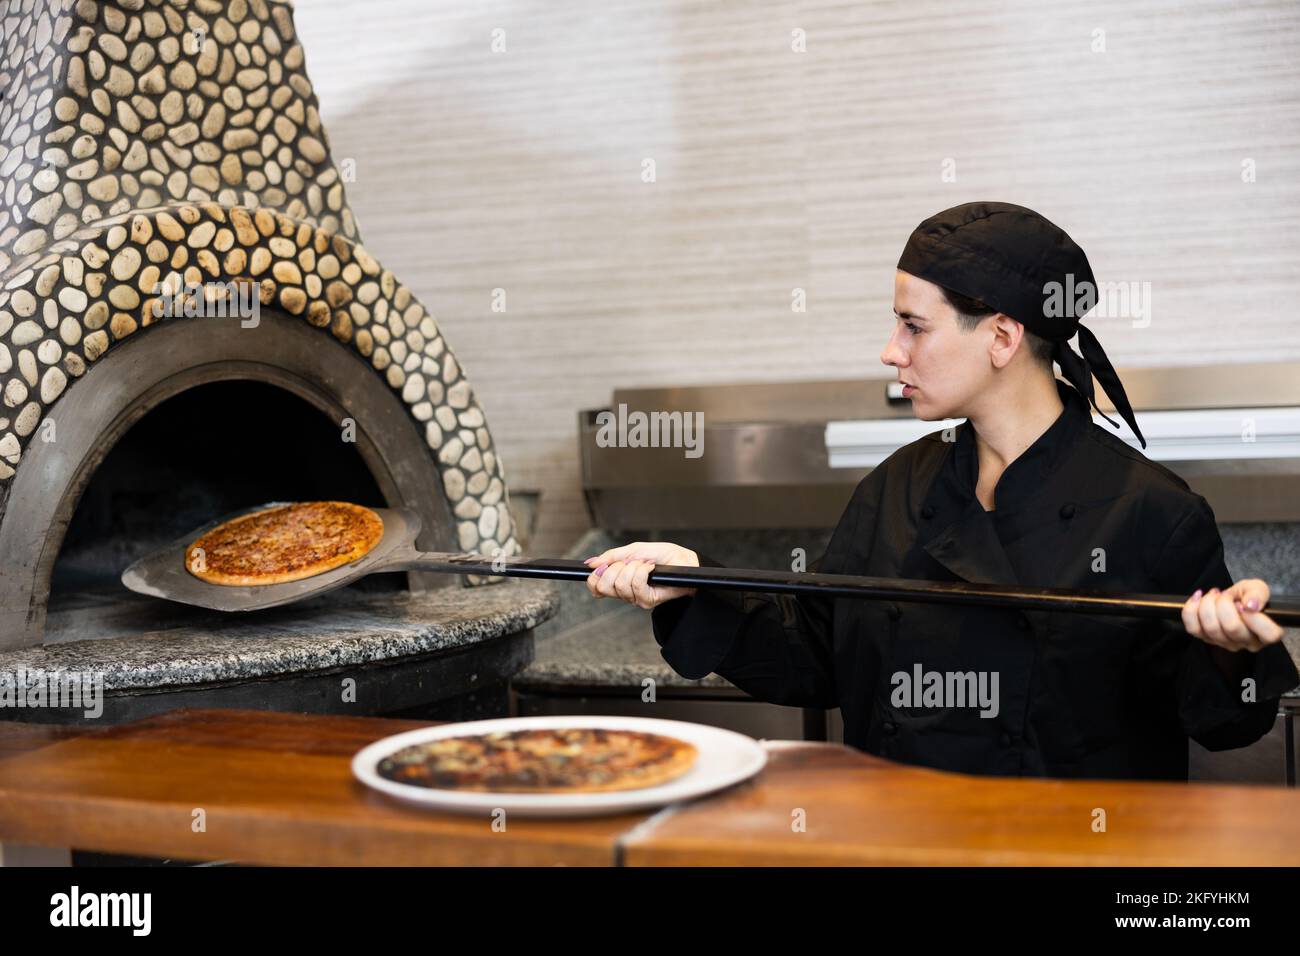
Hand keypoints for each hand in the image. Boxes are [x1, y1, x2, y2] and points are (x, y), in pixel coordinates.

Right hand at [583, 542, 699, 608]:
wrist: (685, 562)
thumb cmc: (663, 556)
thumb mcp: (634, 550)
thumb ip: (612, 556)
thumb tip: (591, 563)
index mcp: (619, 581)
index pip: (595, 587)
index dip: (594, 576)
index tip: (602, 565)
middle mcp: (625, 593)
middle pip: (603, 587)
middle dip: (614, 568)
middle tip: (629, 562)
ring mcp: (636, 598)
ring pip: (620, 584)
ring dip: (632, 567)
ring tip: (645, 563)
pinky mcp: (648, 600)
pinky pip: (636, 584)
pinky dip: (642, 570)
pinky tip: (650, 567)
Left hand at [1180, 578, 1284, 652]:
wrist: (1232, 598)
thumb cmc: (1247, 596)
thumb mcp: (1257, 588)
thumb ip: (1258, 594)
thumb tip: (1250, 606)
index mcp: (1267, 633)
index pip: (1268, 633)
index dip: (1254, 617)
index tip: (1243, 603)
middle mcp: (1247, 642)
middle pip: (1232, 628)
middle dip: (1224, 604)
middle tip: (1225, 595)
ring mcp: (1225, 643)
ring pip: (1211, 628)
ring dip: (1208, 604)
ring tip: (1214, 595)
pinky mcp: (1206, 639)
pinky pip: (1193, 628)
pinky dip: (1191, 609)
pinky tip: (1198, 597)